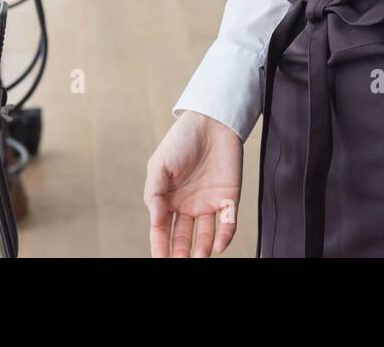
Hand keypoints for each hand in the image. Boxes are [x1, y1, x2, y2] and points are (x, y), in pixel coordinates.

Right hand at [144, 110, 243, 256]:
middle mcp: (187, 205)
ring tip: (199, 258)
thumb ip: (155, 193)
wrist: (211, 121)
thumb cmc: (181, 140)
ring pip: (205, 234)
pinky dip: (224, 234)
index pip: (161, 229)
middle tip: (180, 262)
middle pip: (183, 236)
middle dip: (180, 252)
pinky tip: (219, 245)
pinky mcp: (228, 197)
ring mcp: (208, 202)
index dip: (160, 245)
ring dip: (202, 249)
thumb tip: (156, 221)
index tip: (160, 259)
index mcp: (167, 199)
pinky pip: (227, 221)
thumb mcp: (159, 165)